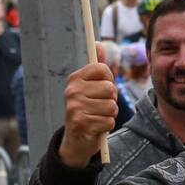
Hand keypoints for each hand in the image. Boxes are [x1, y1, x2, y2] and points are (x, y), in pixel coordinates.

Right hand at [57, 45, 118, 167]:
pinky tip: (96, 127)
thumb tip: (98, 44)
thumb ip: (96, 67)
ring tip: (98, 117)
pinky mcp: (81, 123)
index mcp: (74, 79)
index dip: (108, 80)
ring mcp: (75, 107)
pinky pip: (109, 121)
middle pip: (110, 89)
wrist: (75, 140)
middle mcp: (72, 91)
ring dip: (109, 114)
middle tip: (99, 106)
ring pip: (111, 106)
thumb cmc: (87, 109)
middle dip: (111, 100)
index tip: (101, 89)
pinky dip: (107, 126)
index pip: (102, 69)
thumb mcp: (90, 87)